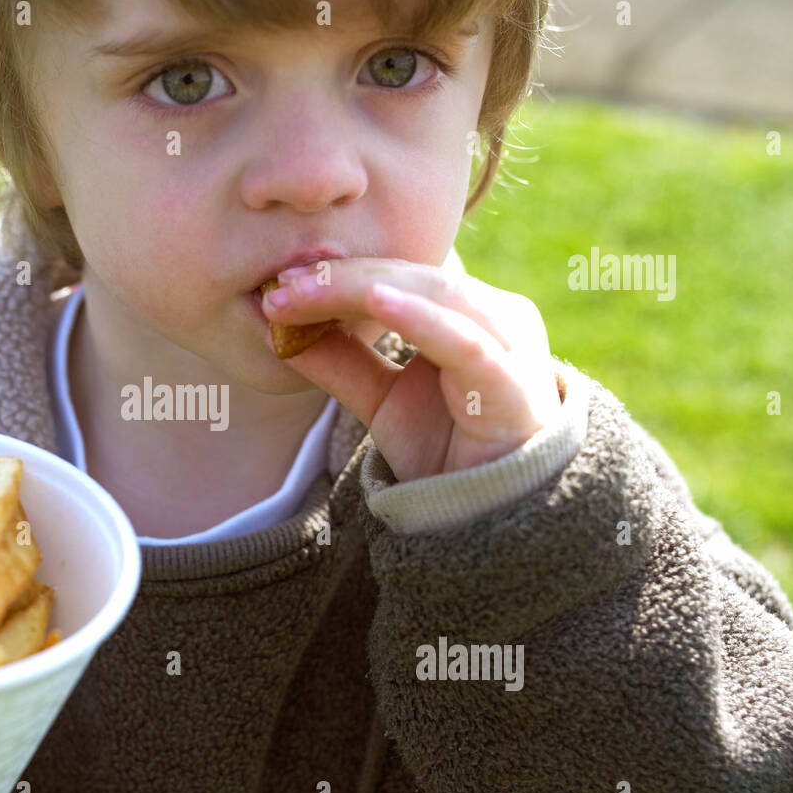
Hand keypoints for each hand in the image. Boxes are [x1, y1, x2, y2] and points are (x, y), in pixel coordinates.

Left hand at [262, 257, 561, 481]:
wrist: (489, 516)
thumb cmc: (446, 451)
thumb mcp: (379, 400)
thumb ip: (340, 362)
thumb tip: (279, 328)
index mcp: (470, 312)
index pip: (396, 277)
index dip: (337, 277)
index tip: (278, 284)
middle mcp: (498, 317)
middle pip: (412, 278)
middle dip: (342, 278)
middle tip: (283, 284)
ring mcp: (512, 347)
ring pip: (435, 296)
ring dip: (366, 289)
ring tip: (310, 289)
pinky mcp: (514, 385)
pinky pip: (465, 344)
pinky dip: (420, 319)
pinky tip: (378, 301)